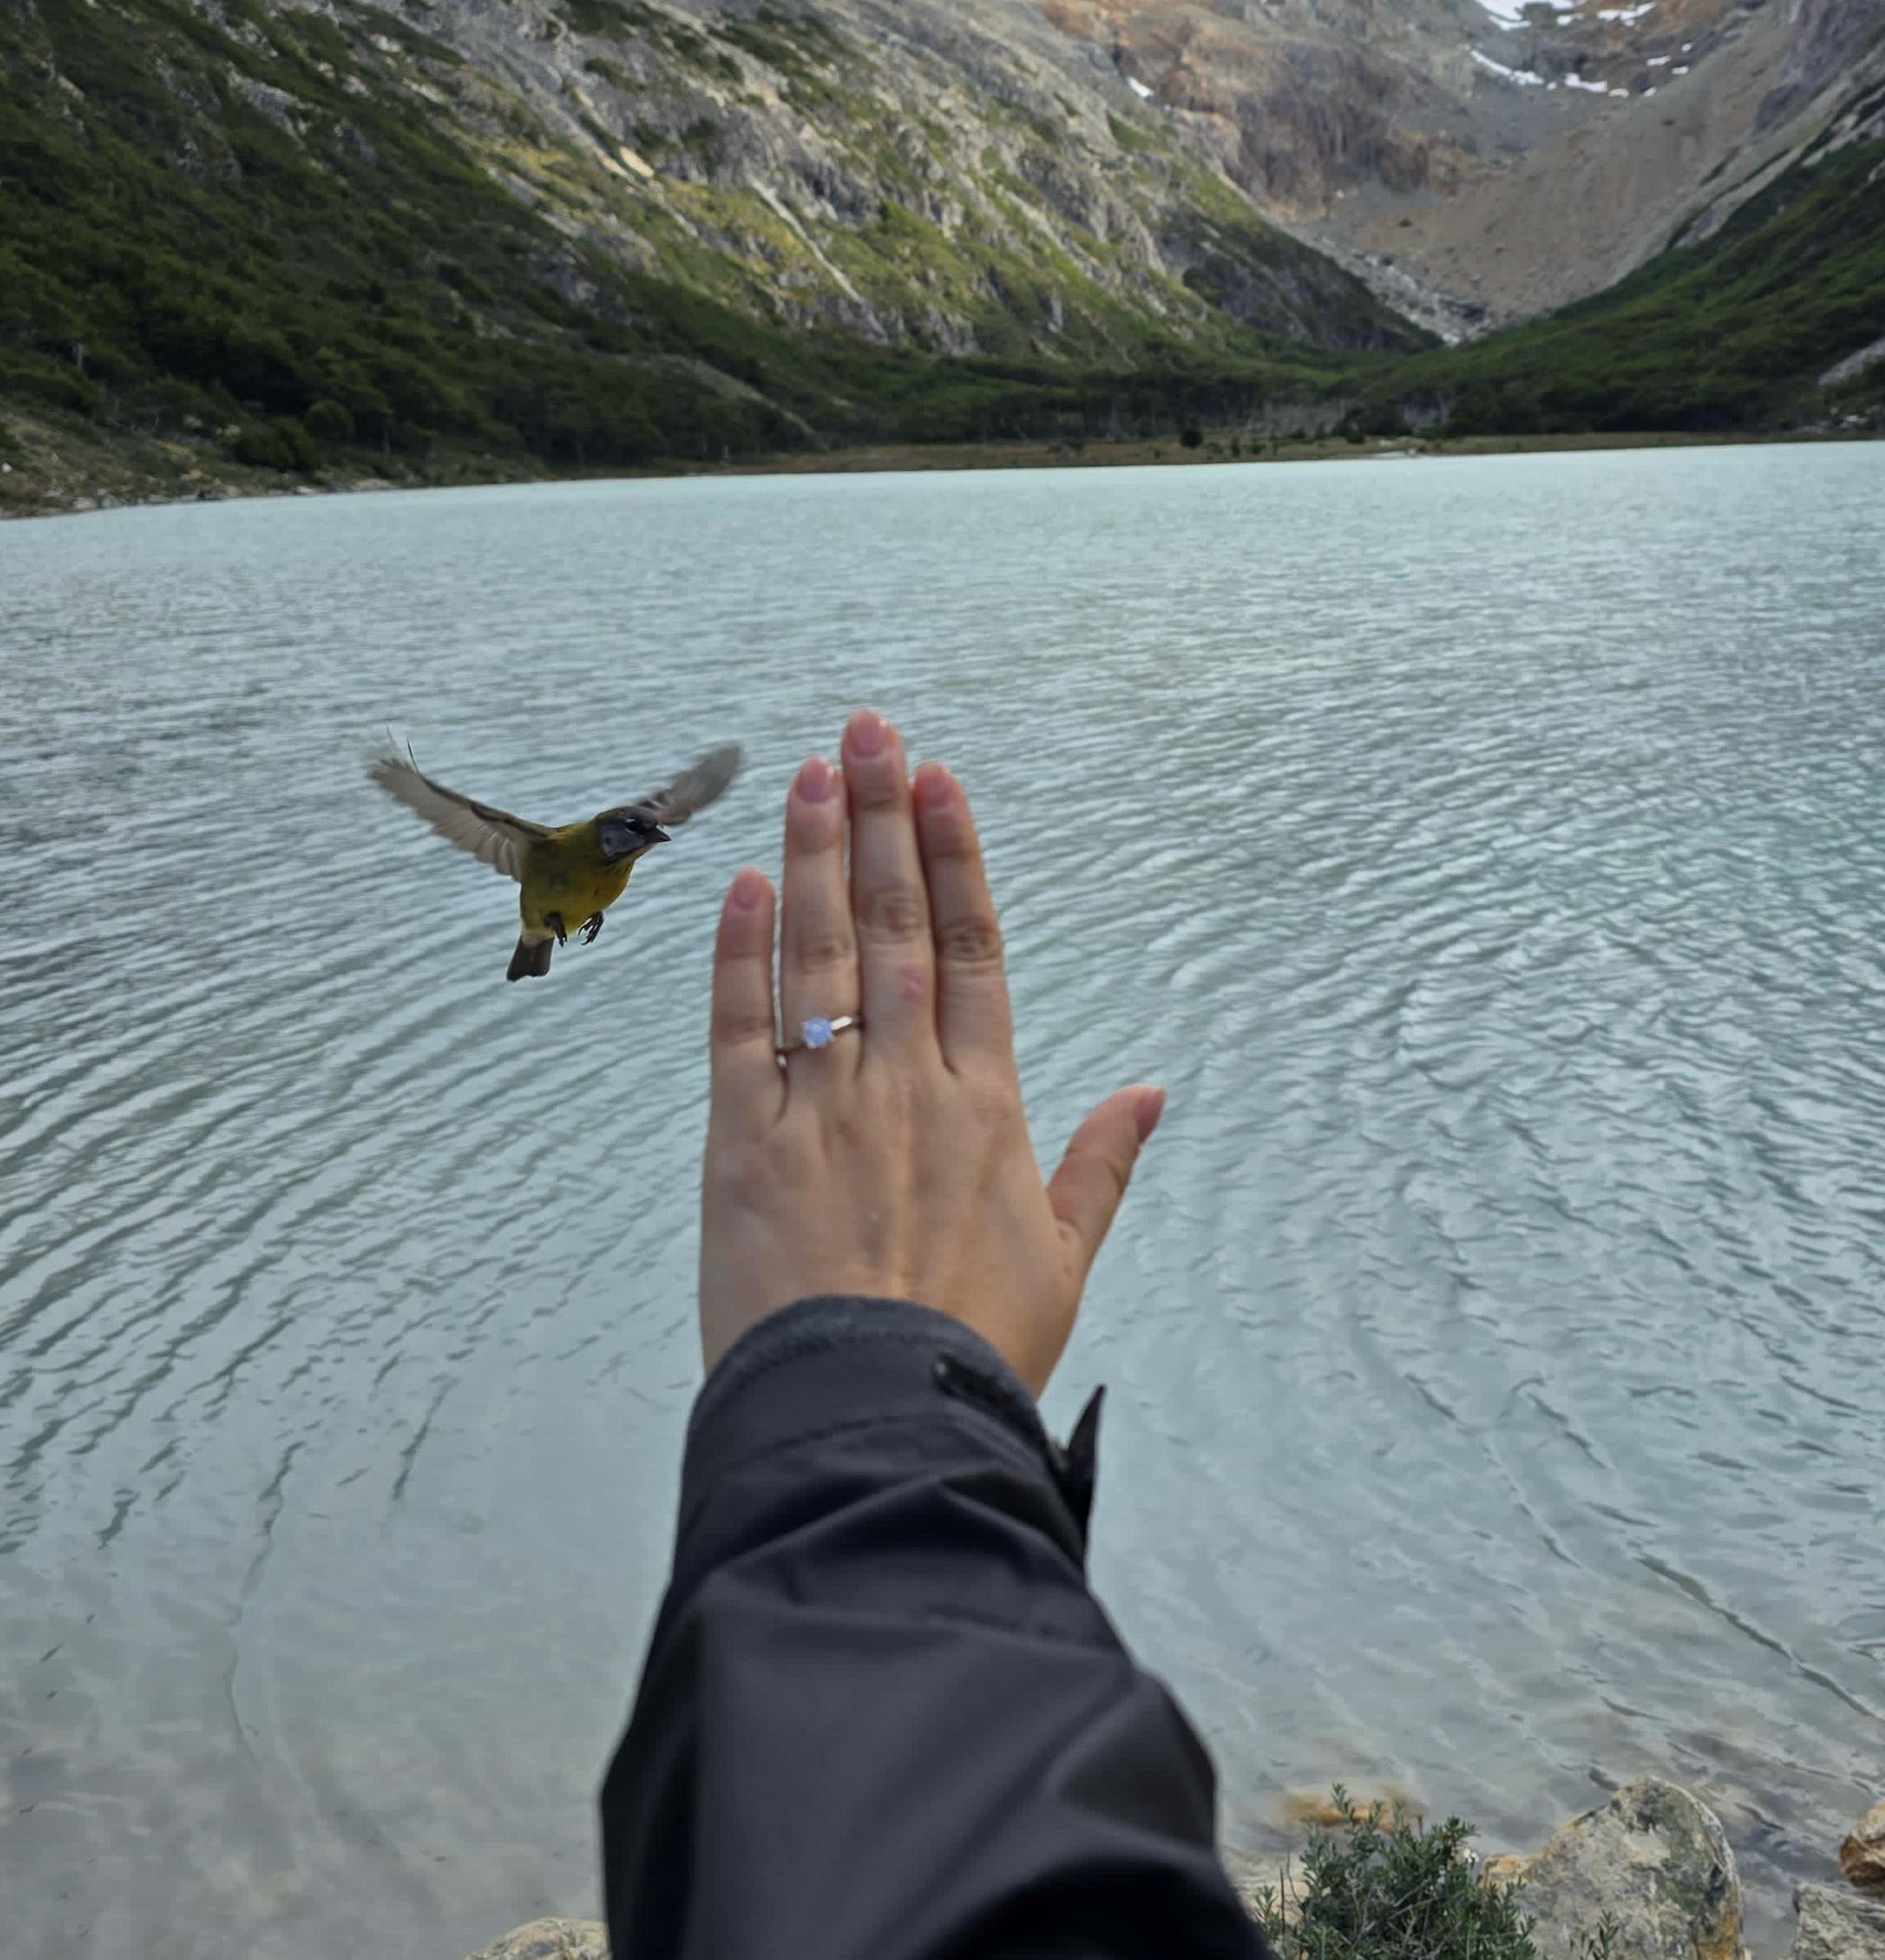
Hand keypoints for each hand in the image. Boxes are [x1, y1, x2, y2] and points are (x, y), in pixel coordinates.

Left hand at [699, 709, 1163, 1393]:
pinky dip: (740, 955)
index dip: (954, 856)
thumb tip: (1151, 1093)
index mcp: (987, 1107)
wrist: (878, 1425)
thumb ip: (1101, 1164)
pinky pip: (740, 1030)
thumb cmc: (970, 1354)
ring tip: (808, 774)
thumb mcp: (1061, 1260)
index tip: (939, 781)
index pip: (972, 949)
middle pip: (897, 925)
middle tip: (867, 731)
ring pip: (821, 956)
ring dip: (815, 858)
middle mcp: (908, 1086)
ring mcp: (826, 1108)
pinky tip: (743, 886)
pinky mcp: (746, 1145)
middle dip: (880, 820)